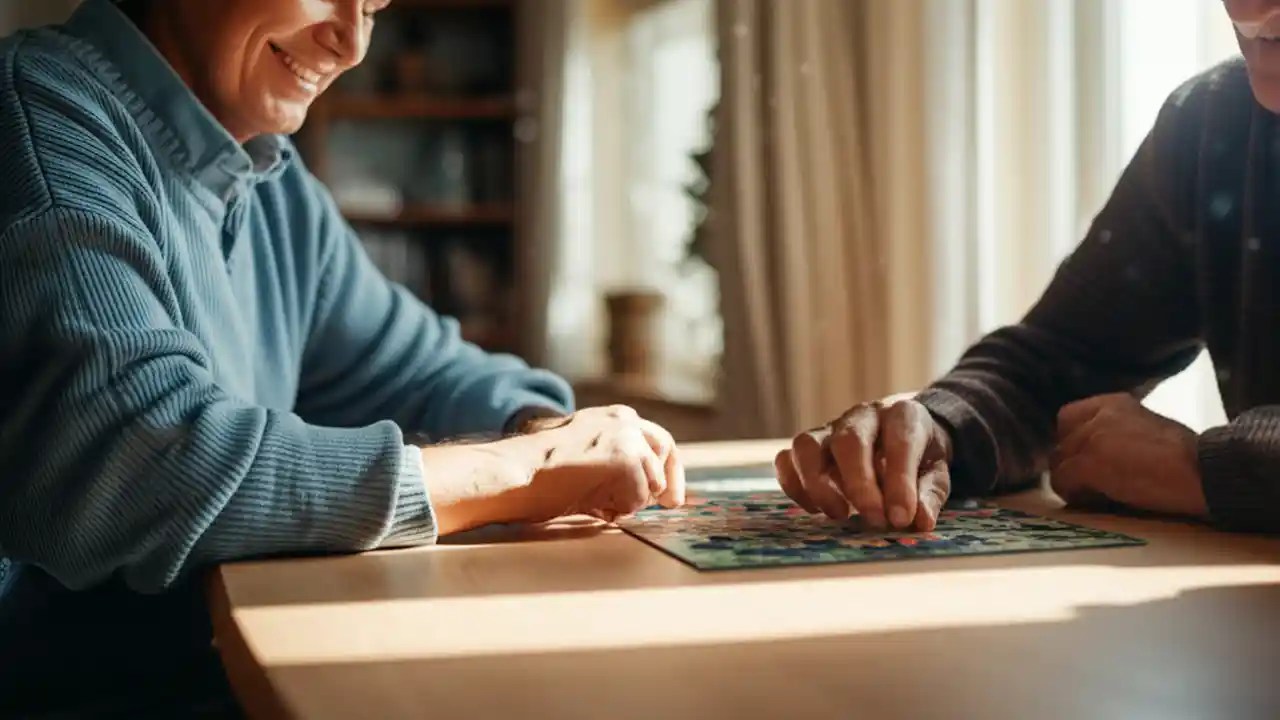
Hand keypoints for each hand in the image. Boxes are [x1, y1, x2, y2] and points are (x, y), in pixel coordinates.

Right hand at [422, 405, 684, 534]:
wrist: (517, 471)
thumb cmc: (541, 472)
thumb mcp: (586, 458)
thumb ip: (615, 466)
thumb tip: (645, 492)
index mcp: (614, 417)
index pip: (656, 439)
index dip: (667, 467)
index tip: (669, 491)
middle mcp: (625, 419)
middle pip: (665, 450)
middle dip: (669, 481)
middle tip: (671, 505)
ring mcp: (628, 436)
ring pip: (653, 481)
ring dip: (632, 500)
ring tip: (599, 503)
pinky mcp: (627, 457)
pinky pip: (640, 497)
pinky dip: (622, 508)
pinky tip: (595, 505)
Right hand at [777, 398, 954, 530]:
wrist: (901, 431)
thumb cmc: (920, 455)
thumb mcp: (938, 471)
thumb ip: (929, 494)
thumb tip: (918, 520)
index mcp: (902, 416)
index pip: (899, 442)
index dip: (899, 483)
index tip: (901, 518)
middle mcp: (862, 416)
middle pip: (848, 441)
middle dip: (859, 485)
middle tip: (873, 519)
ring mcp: (830, 428)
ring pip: (806, 445)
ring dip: (818, 484)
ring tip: (839, 514)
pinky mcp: (809, 445)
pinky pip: (786, 459)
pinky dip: (794, 486)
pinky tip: (816, 508)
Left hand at [1051, 393, 1206, 517]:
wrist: (1205, 472)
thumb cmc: (1187, 459)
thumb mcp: (1144, 429)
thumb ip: (1115, 432)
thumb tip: (1090, 454)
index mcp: (1113, 403)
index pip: (1068, 418)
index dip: (1074, 444)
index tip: (1088, 462)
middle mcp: (1097, 414)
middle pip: (1060, 443)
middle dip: (1073, 465)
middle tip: (1094, 483)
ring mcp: (1090, 437)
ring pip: (1058, 464)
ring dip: (1075, 482)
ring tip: (1102, 493)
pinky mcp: (1089, 463)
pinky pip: (1062, 482)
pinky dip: (1077, 495)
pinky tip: (1101, 501)